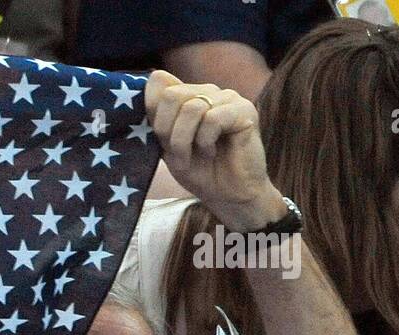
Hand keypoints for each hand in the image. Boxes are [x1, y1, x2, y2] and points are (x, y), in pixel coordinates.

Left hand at [144, 69, 285, 231]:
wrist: (228, 195)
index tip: (162, 141)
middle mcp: (210, 91)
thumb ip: (158, 114)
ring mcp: (229, 98)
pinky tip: (213, 151)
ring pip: (191, 108)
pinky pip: (212, 119)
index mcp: (190, 95)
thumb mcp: (167, 144)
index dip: (154, 117)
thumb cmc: (199, 170)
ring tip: (196, 155)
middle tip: (180, 153)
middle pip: (172, 95)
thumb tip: (153, 75)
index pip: (159, 85)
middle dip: (167, 131)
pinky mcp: (245, 110)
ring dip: (185, 140)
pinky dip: (205, 141)